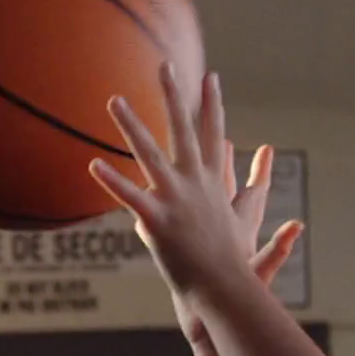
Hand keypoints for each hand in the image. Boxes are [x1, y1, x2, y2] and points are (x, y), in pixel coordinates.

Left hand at [89, 65, 303, 322]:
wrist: (225, 290)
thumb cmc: (233, 263)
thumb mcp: (242, 227)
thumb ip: (247, 204)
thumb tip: (261, 190)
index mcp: (213, 183)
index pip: (213, 134)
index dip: (211, 104)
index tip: (210, 76)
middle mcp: (195, 183)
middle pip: (184, 131)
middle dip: (174, 96)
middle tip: (166, 65)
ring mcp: (177, 199)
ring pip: (151, 154)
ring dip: (132, 125)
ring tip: (114, 100)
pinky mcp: (159, 221)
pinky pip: (131, 196)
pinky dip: (113, 181)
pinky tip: (93, 164)